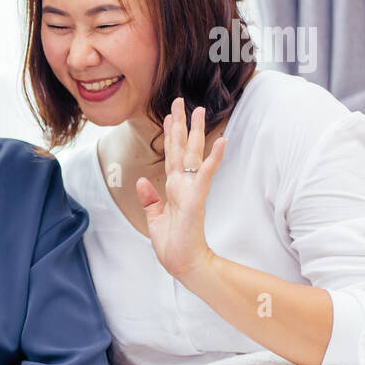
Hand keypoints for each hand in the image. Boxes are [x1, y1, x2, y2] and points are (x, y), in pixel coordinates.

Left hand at [136, 98, 226, 280]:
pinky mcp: (197, 197)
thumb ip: (149, 199)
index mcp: (173, 188)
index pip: (171, 155)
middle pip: (181, 147)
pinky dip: (213, 157)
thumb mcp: (154, 218)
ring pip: (193, 154)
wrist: (182, 263)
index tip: (170, 116)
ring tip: (200, 110)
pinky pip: (206, 173)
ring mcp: (191, 189)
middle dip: (180, 124)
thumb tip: (142, 181)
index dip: (170, 135)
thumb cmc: (172, 244)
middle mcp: (183, 184)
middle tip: (181, 101)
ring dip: (196, 132)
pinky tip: (222, 141)